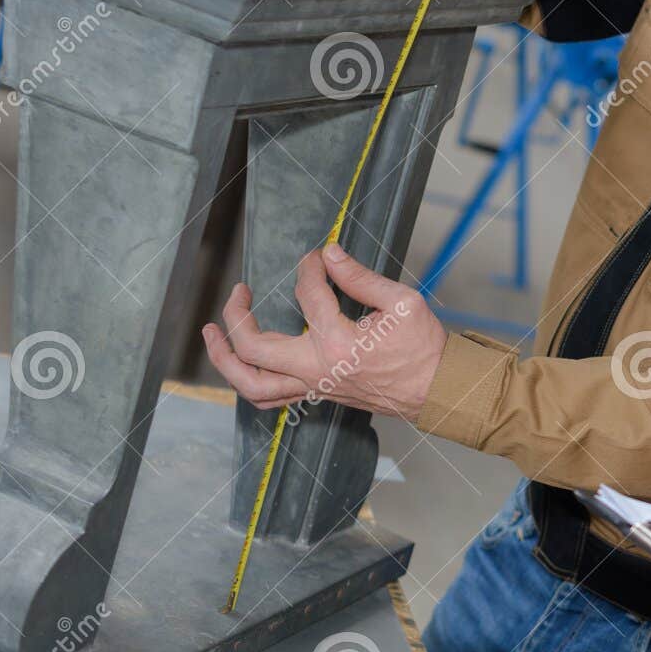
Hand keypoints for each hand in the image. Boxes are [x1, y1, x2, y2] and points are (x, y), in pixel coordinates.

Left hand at [202, 243, 446, 423]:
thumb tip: (330, 255)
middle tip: (238, 291)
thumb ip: (361, 278)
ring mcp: (313, 386)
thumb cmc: (424, 348)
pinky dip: (249, 381)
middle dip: (237, 315)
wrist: (436, 389)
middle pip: (254, 346)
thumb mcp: (402, 303)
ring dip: (225, 359)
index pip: (308, 295)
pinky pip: (270, 396)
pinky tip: (245, 362)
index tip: (316, 255)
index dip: (310, 269)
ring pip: (251, 383)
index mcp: (338, 344)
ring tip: (214, 334)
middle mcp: (317, 369)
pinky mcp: (317, 394)